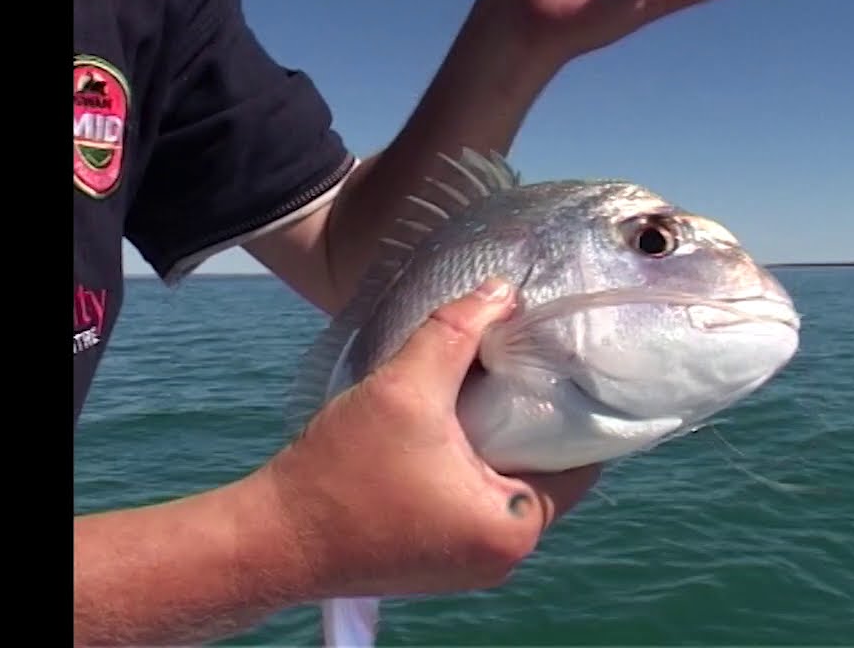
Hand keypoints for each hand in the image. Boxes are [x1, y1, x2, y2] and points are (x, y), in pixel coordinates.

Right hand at [264, 278, 600, 597]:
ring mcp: (472, 563)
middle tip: (526, 369)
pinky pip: (480, 504)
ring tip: (491, 391)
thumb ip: (455, 332)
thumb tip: (502, 290)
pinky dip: (476, 468)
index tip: (564, 365)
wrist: (272, 540)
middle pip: (550, 473)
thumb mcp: (403, 389)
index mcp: (514, 527)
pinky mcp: (441, 559)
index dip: (577, 407)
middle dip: (537, 421)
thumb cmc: (337, 475)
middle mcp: (503, 555)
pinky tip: (456, 429)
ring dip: (504, 443)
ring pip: (513, 487)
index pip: (582, 461)